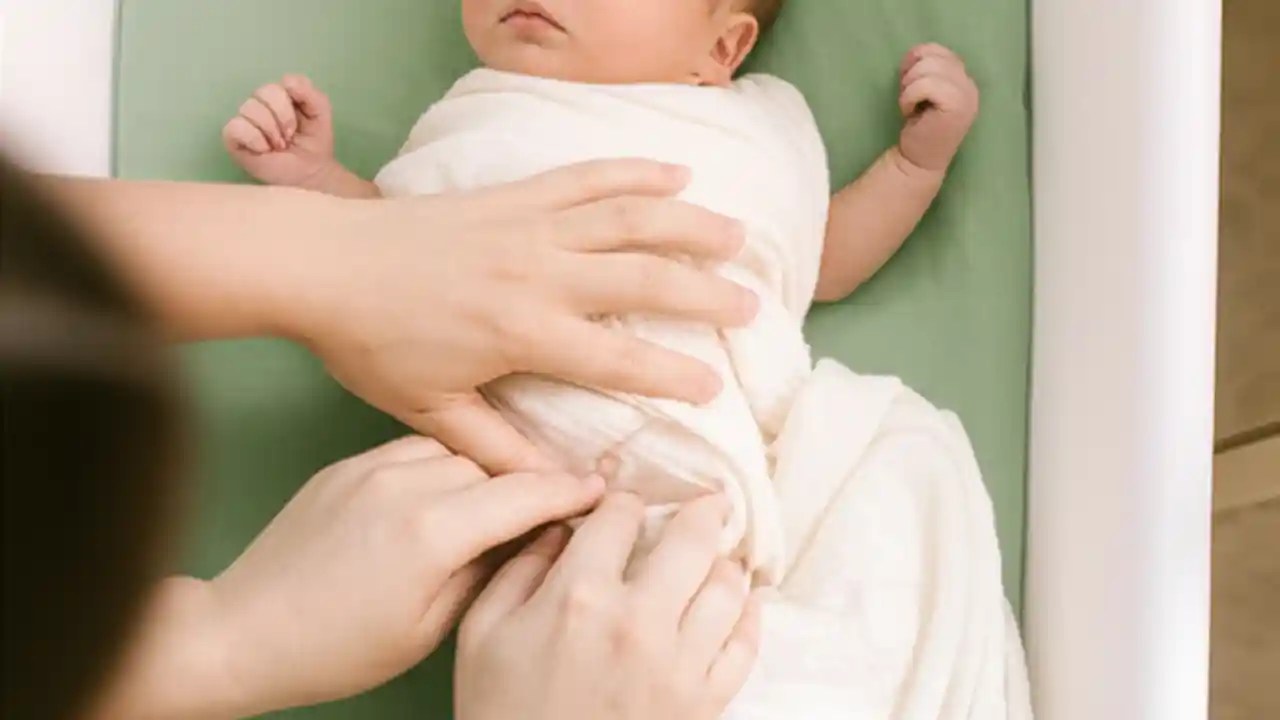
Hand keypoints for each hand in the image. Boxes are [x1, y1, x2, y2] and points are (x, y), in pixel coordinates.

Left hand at [92, 437, 605, 718]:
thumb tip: (533, 539)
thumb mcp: (428, 628)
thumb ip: (487, 572)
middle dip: (531, 479)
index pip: (524, 494)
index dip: (570, 491)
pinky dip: (442, 464)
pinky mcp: (347, 465)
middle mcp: (403, 485)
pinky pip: (414, 449)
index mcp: (430, 532)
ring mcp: (371, 467)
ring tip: (501, 495)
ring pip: (456, 450)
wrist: (243, 630)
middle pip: (494, 464)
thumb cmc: (337, 649)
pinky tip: (448, 489)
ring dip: (485, 469)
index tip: (603, 490)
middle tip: (561, 494)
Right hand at [222, 75, 339, 188]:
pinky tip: (263, 149)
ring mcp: (245, 119)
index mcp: (280, 94)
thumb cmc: (313, 142)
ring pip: (249, 108)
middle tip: (288, 136)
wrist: (310, 172)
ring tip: (278, 145)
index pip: (284, 82)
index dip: (294, 104)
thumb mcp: (320, 113)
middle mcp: (260, 103)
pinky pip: (235, 127)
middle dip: (283, 117)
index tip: (299, 123)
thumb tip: (288, 84)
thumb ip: (311, 93)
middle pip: (264, 91)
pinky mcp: (233, 138)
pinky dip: (254, 139)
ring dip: (270, 130)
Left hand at [293, 160, 756, 473]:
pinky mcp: (513, 196)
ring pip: (627, 217)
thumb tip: (561, 488)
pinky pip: (584, 176)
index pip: (618, 357)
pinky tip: (674, 173)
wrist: (321, 265)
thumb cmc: (371, 343)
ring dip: (688, 224)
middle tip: (753, 306)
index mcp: (523, 332)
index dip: (672, 373)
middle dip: (705, 294)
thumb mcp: (431, 412)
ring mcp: (529, 225)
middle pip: (643, 277)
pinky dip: (632, 170)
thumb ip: (499, 451)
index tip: (714, 386)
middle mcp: (539, 272)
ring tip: (738, 235)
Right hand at [456, 494, 761, 719]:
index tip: (626, 506)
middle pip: (691, 540)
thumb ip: (520, 568)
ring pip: (727, 589)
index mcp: (580, 595)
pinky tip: (743, 604)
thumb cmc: (499, 711)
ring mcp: (679, 664)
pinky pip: (745, 647)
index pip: (620, 516)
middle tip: (710, 502)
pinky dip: (750, 618)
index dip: (623, 501)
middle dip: (702, 512)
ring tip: (720, 557)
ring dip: (725, 564)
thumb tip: (561, 525)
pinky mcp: (704, 702)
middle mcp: (638, 621)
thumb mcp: (482, 633)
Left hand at [897, 44, 979, 171]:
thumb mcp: (924, 90)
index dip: (915, 61)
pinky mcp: (957, 105)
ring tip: (911, 106)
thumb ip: (928, 69)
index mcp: (963, 78)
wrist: (919, 160)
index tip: (908, 85)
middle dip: (911, 75)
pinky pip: (925, 84)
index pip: (938, 50)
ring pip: (928, 69)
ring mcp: (966, 94)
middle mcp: (970, 84)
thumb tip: (915, 54)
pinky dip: (909, 97)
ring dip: (909, 88)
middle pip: (933, 56)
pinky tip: (911, 113)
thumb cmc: (919, 126)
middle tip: (910, 99)